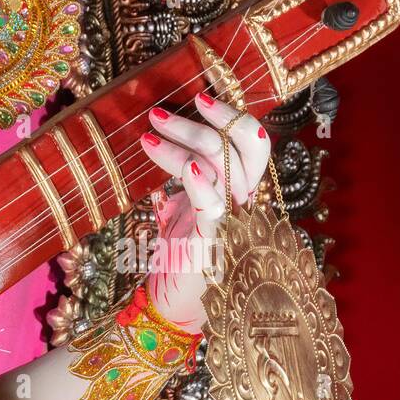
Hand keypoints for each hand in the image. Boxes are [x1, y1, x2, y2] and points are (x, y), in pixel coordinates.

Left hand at [138, 94, 269, 333]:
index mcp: (239, 190)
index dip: (231, 115)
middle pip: (243, 146)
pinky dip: (198, 182)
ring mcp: (233, 220)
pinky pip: (213, 205)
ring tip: (147, 132)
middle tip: (162, 112)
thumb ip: (181, 176)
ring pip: (221, 166)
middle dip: (208, 120)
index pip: (251, 143)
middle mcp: (244, 201)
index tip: (197, 95)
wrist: (172, 304)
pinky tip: (183, 167)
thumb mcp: (179, 206)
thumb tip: (158, 136)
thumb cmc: (178, 254)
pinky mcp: (214, 242)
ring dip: (182, 143)